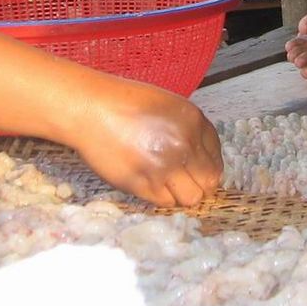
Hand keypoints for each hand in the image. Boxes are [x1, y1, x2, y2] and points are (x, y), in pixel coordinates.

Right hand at [68, 80, 222, 207]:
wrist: (91, 109)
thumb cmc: (125, 103)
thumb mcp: (168, 106)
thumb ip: (189, 130)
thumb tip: (200, 160)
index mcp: (194, 121)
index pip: (216, 158)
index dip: (206, 167)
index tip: (195, 169)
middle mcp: (184, 145)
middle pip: (208, 182)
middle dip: (197, 183)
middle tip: (182, 180)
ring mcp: (165, 167)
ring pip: (190, 198)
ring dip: (180, 193)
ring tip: (164, 182)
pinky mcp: (144, 184)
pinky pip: (165, 202)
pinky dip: (160, 196)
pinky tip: (148, 180)